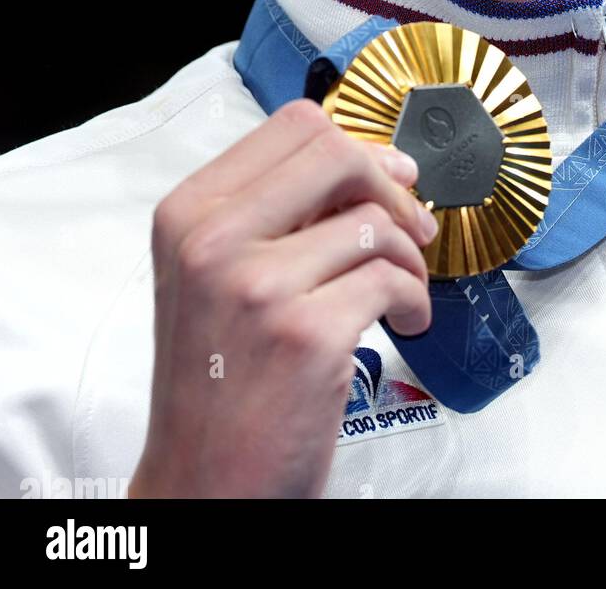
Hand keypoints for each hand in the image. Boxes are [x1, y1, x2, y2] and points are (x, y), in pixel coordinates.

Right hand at [127, 98, 436, 498]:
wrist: (204, 481)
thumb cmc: (220, 378)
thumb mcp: (217, 274)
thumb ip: (280, 211)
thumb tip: (379, 162)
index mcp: (190, 213)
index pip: (294, 124)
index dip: (357, 145)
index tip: (385, 176)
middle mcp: (214, 241)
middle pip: (338, 153)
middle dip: (392, 186)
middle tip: (412, 224)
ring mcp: (259, 288)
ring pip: (376, 222)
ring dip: (411, 257)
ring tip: (401, 291)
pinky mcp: (307, 336)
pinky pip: (394, 281)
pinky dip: (415, 300)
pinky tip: (402, 322)